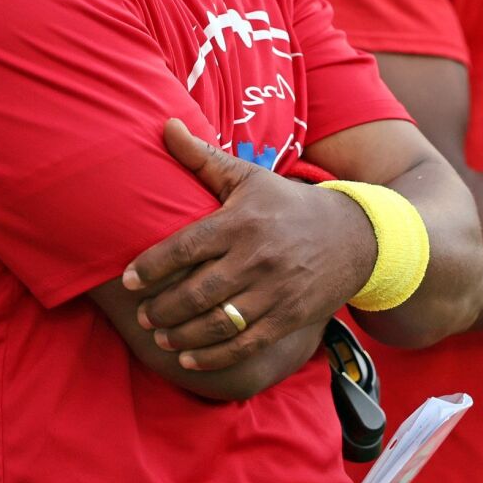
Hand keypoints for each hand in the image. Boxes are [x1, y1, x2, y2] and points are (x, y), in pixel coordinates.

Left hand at [120, 120, 376, 371]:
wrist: (353, 236)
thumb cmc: (288, 205)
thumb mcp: (249, 177)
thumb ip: (204, 158)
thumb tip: (166, 125)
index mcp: (242, 221)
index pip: (186, 247)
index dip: (152, 266)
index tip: (129, 279)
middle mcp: (257, 258)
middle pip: (198, 291)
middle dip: (163, 308)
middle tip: (142, 314)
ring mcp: (275, 291)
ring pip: (218, 323)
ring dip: (182, 335)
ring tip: (160, 336)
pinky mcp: (289, 317)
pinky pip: (245, 344)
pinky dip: (213, 357)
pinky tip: (188, 357)